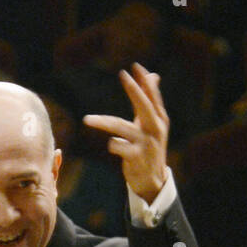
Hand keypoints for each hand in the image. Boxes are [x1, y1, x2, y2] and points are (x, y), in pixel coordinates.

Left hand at [83, 63, 168, 202]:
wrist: (153, 180)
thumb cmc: (150, 147)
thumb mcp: (154, 123)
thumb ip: (150, 100)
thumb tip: (153, 75)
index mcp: (159, 119)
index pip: (152, 97)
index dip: (145, 82)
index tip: (135, 67)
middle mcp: (155, 129)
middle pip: (144, 106)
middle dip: (134, 90)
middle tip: (124, 74)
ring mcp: (146, 143)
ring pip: (120, 127)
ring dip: (102, 122)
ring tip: (86, 120)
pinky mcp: (136, 157)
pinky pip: (117, 146)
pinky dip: (112, 145)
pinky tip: (112, 147)